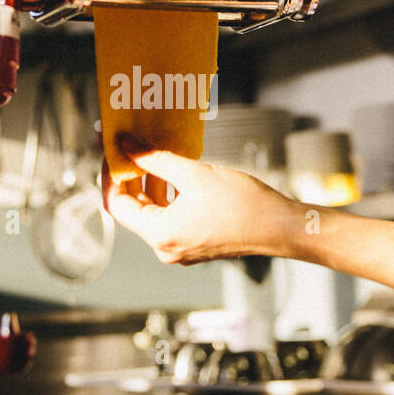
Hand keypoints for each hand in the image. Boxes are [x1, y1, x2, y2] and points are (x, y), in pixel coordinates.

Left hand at [101, 135, 299, 264]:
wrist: (282, 228)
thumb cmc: (243, 205)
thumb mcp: (194, 174)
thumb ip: (155, 159)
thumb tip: (127, 145)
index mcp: (160, 235)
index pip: (117, 204)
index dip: (111, 174)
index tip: (113, 150)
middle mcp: (165, 248)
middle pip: (134, 209)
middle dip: (132, 176)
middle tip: (132, 145)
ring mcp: (181, 249)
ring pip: (154, 212)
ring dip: (152, 184)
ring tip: (155, 153)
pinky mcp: (195, 244)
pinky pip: (171, 218)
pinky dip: (169, 195)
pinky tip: (177, 172)